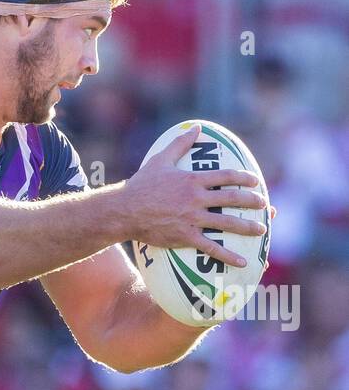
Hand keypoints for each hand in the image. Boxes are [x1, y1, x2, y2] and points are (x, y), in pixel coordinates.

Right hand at [123, 125, 267, 264]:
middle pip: (232, 199)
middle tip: (264, 205)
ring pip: (227, 223)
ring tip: (260, 229)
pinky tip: (242, 261)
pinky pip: (211, 247)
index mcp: (193, 180)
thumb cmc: (141, 185)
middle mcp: (196, 198)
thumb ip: (180, 143)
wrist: (125, 210)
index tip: (256, 182)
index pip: (227, 177)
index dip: (244, 178)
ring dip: (247, 227)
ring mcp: (192, 218)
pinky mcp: (185, 236)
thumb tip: (196, 128)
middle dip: (252, 202)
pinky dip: (228, 255)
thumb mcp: (161, 159)